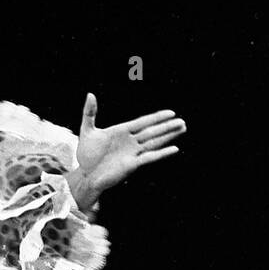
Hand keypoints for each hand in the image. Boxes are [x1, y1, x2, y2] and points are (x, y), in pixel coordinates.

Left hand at [71, 93, 185, 205]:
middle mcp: (131, 141)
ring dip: (169, 136)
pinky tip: (174, 148)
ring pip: (155, 142)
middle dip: (168, 126)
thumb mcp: (87, 131)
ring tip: (182, 129)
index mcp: (122, 131)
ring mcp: (133, 153)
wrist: (85, 175)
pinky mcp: (132, 164)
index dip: (157, 117)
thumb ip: (89, 113)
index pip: (144, 122)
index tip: (171, 112)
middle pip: (153, 131)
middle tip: (182, 121)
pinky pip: (150, 157)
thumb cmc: (86, 155)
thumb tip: (90, 94)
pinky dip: (162, 153)